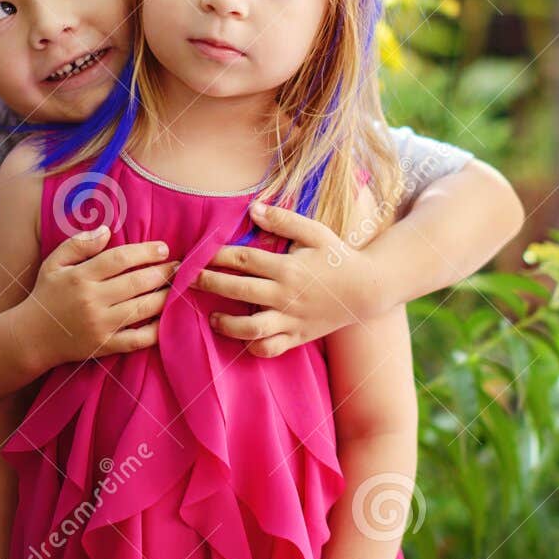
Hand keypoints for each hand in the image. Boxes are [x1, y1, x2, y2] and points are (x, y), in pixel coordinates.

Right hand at [24, 228, 174, 364]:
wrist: (31, 337)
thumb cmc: (46, 295)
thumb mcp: (54, 263)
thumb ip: (79, 243)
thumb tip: (106, 230)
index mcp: (80, 277)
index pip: (119, 259)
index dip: (145, 252)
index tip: (163, 248)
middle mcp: (92, 300)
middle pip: (136, 283)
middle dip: (163, 273)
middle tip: (180, 266)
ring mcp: (100, 325)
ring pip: (141, 309)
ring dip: (165, 297)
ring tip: (178, 287)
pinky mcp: (105, 346)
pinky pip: (136, 339)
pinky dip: (155, 331)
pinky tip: (167, 319)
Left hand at [194, 201, 385, 356]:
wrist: (367, 290)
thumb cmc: (338, 257)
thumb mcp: (315, 232)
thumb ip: (283, 220)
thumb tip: (252, 209)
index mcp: (287, 267)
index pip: (243, 259)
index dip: (217, 255)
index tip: (199, 254)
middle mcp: (286, 295)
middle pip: (238, 289)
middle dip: (209, 284)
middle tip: (190, 280)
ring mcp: (291, 320)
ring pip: (251, 328)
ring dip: (226, 324)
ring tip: (213, 318)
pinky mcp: (298, 337)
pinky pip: (270, 349)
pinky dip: (253, 347)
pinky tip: (241, 339)